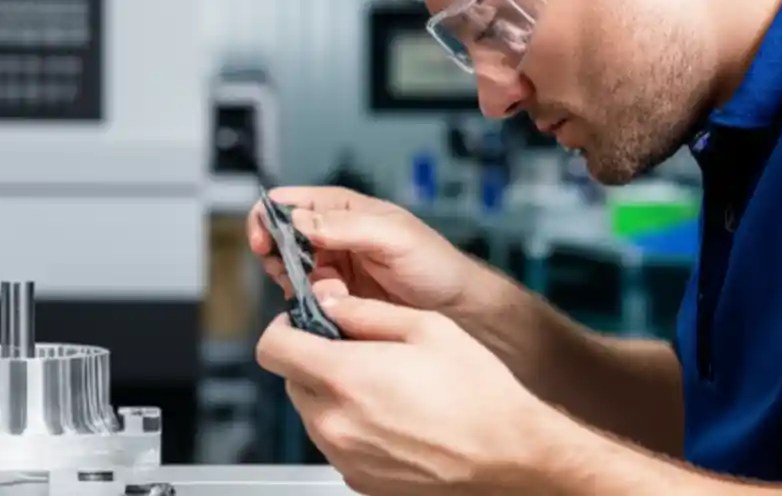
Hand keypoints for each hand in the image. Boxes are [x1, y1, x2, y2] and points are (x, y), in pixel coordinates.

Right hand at [248, 186, 480, 311]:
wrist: (457, 308)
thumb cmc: (433, 263)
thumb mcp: (393, 236)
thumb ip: (346, 226)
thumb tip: (299, 220)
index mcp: (340, 209)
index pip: (286, 203)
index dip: (267, 219)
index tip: (266, 244)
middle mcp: (330, 235)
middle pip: (278, 239)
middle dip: (279, 258)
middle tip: (295, 274)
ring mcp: (331, 267)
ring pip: (288, 272)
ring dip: (298, 284)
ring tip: (328, 292)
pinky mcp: (335, 298)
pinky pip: (305, 300)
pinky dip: (310, 305)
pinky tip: (334, 307)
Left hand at [256, 295, 558, 494]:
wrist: (509, 455)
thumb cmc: (476, 393)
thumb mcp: (426, 327)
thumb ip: (366, 312)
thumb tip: (331, 304)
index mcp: (344, 377)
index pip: (272, 348)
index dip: (284, 328)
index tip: (303, 324)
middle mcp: (334, 422)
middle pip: (291, 380)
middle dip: (313, 360)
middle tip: (354, 352)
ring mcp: (344, 455)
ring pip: (311, 412)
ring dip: (331, 394)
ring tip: (382, 387)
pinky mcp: (357, 479)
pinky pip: (335, 442)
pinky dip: (349, 425)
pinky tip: (390, 417)